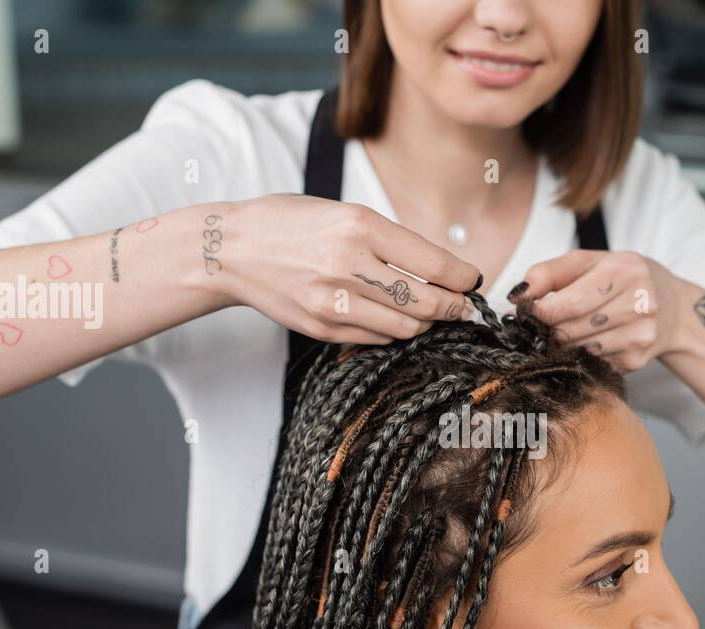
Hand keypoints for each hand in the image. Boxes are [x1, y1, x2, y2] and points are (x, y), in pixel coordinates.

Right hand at [222, 194, 480, 344]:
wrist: (232, 250)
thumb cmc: (293, 224)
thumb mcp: (345, 213)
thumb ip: (391, 241)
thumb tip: (444, 270)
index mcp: (360, 226)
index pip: (434, 263)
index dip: (464, 278)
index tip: (473, 281)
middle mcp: (349, 264)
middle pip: (428, 302)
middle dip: (455, 308)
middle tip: (464, 308)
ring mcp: (334, 301)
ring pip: (407, 327)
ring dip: (425, 322)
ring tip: (428, 312)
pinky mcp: (323, 328)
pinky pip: (378, 339)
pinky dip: (393, 331)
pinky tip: (391, 318)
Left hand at [513, 250, 692, 371]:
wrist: (673, 307)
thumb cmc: (621, 279)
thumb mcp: (589, 263)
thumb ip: (549, 273)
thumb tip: (517, 296)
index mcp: (624, 271)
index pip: (571, 301)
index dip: (541, 311)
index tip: (527, 312)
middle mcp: (638, 302)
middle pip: (572, 329)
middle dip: (550, 329)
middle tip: (543, 325)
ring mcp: (641, 334)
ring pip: (580, 350)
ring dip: (564, 344)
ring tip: (568, 330)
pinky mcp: (637, 359)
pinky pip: (592, 363)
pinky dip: (582, 355)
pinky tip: (590, 341)